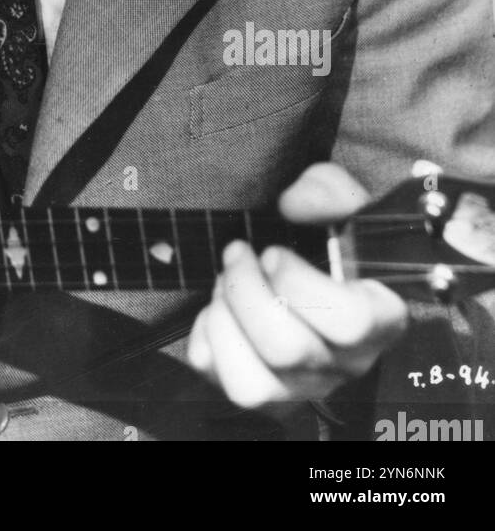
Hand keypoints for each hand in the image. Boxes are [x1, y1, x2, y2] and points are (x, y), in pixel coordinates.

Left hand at [187, 162, 407, 408]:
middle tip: (238, 253)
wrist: (311, 266)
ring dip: (225, 322)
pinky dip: (207, 338)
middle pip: (286, 351)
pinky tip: (219, 309)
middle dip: (246, 290)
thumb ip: (326, 192)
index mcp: (378, 320)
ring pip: (252, 385)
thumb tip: (293, 205)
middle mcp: (344, 365)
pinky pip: (219, 379)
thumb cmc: (330, 240)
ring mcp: (303, 387)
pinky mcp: (263, 394)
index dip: (299, 285)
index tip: (273, 252)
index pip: (350, 324)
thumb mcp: (339, 203)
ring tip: (224, 286)